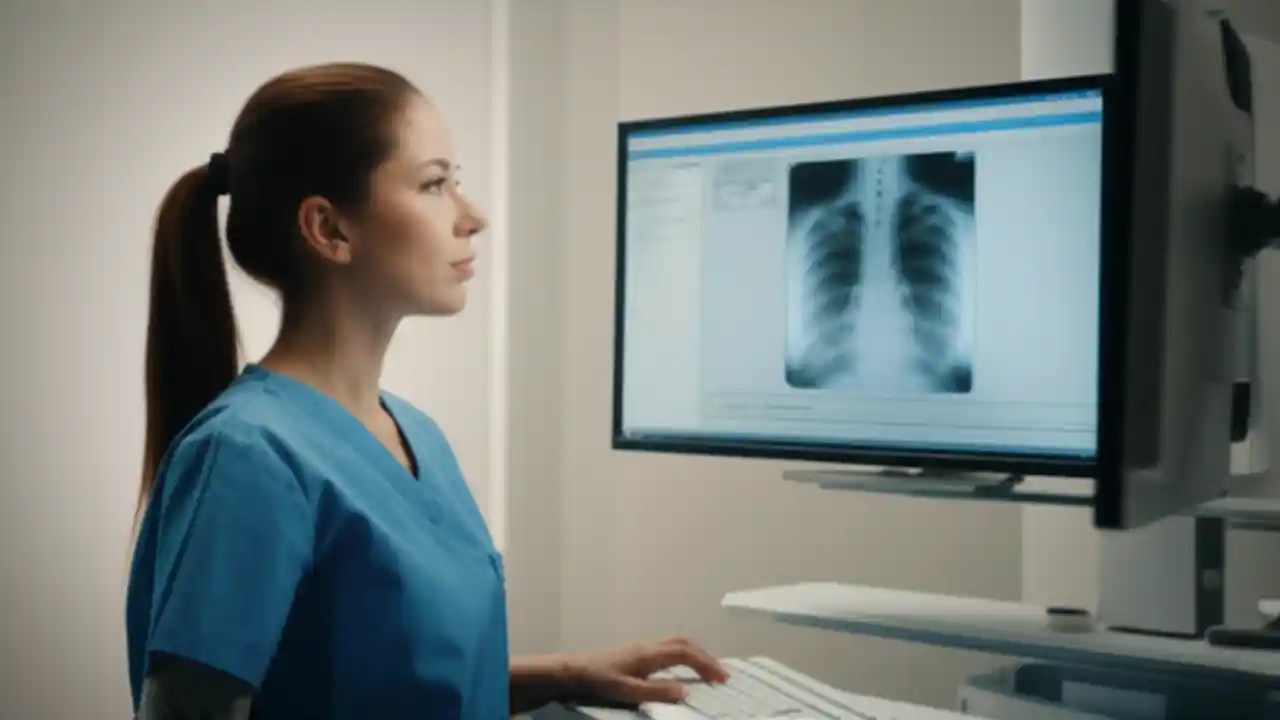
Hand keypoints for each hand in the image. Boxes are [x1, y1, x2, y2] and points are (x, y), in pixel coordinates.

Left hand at [564, 636, 730, 705]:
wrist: (574, 669)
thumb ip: (656, 691)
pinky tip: (681, 668)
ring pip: (676, 642)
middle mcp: (649, 646)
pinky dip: (683, 654)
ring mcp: (642, 647)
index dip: (706, 664)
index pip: (686, 653)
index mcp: (649, 654)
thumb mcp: (627, 690)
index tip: (723, 677)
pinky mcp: (636, 651)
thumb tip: (685, 690)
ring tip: (707, 670)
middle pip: (684, 644)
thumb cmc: (598, 680)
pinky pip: (668, 647)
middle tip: (721, 675)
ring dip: (695, 653)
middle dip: (705, 657)